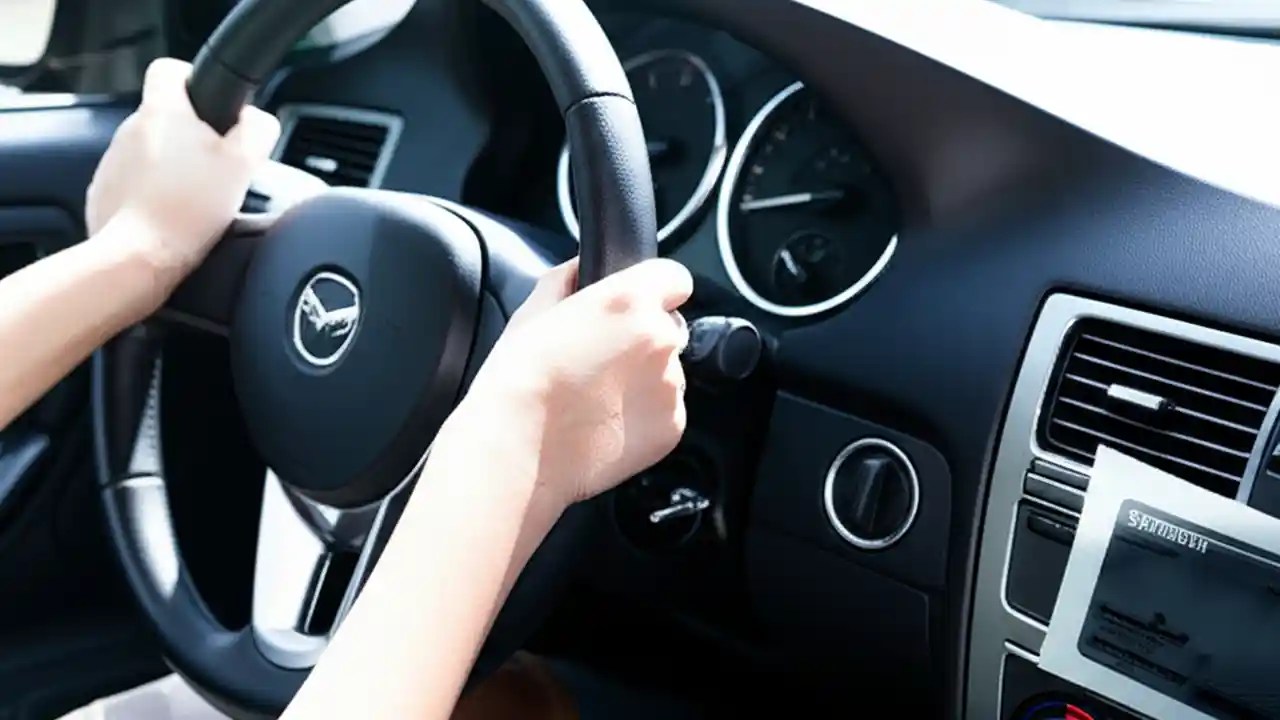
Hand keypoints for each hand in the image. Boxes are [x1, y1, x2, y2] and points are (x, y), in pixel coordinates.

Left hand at [86, 58, 279, 291]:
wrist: (139, 257)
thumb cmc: (189, 210)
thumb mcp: (243, 166)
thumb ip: (257, 131)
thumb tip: (258, 119)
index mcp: (163, 113)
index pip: (170, 70)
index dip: (194, 81)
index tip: (212, 107)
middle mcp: (131, 130)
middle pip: (164, 117)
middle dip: (189, 136)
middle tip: (216, 166)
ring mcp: (112, 161)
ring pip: (149, 151)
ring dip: (170, 166)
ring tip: (195, 197)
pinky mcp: (104, 192)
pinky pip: (133, 183)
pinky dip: (152, 194)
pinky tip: (172, 214)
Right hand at [459, 258, 693, 509]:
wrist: (519, 450)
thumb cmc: (519, 382)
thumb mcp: (534, 310)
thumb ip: (568, 279)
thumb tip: (581, 269)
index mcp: (631, 301)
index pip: (674, 278)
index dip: (654, 291)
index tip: (636, 307)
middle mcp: (661, 340)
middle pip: (670, 327)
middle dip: (644, 338)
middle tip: (602, 360)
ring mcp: (671, 387)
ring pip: (669, 372)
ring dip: (644, 380)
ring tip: (597, 398)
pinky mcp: (672, 427)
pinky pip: (666, 411)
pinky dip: (644, 416)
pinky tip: (606, 423)